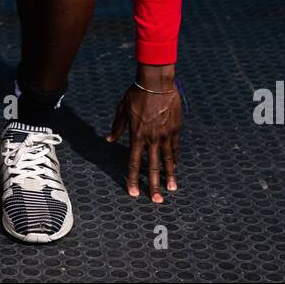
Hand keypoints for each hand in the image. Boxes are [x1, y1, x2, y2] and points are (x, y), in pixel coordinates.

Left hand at [106, 64, 181, 201]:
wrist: (156, 82)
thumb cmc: (137, 94)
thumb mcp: (122, 109)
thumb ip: (117, 127)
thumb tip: (109, 139)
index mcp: (136, 135)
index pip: (134, 163)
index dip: (133, 179)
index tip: (134, 193)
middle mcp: (151, 138)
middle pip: (152, 167)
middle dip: (154, 185)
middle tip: (156, 201)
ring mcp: (164, 134)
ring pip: (167, 160)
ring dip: (169, 176)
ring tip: (172, 189)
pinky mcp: (175, 128)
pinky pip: (175, 148)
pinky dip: (175, 159)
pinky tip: (175, 168)